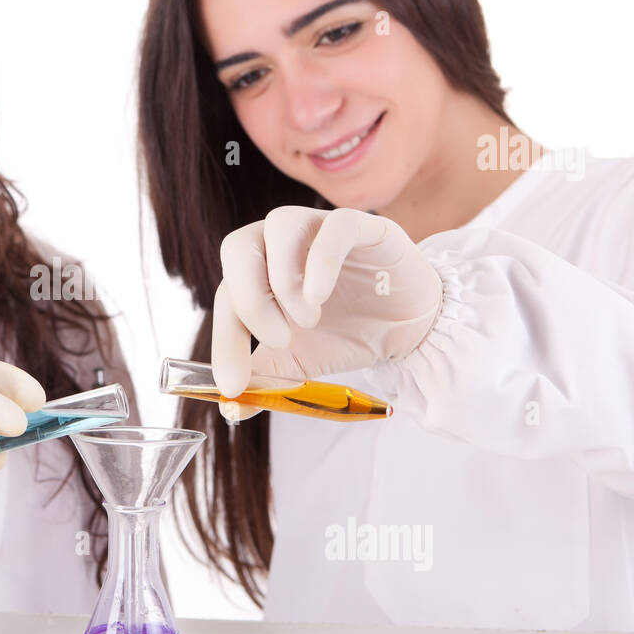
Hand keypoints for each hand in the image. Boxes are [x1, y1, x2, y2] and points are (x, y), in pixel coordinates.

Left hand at [212, 206, 442, 417]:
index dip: (225, 339)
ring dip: (283, 280)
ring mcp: (321, 228)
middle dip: (249, 300)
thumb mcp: (297, 364)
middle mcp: (282, 242)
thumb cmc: (347, 335)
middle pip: (239, 247)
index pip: (226, 294)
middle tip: (277, 340)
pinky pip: (335, 225)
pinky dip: (321, 260)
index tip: (234, 383)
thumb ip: (263, 381)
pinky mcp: (364, 226)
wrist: (409, 330)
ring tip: (308, 320)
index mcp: (259, 271)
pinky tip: (320, 297)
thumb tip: (230, 409)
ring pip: (280, 224)